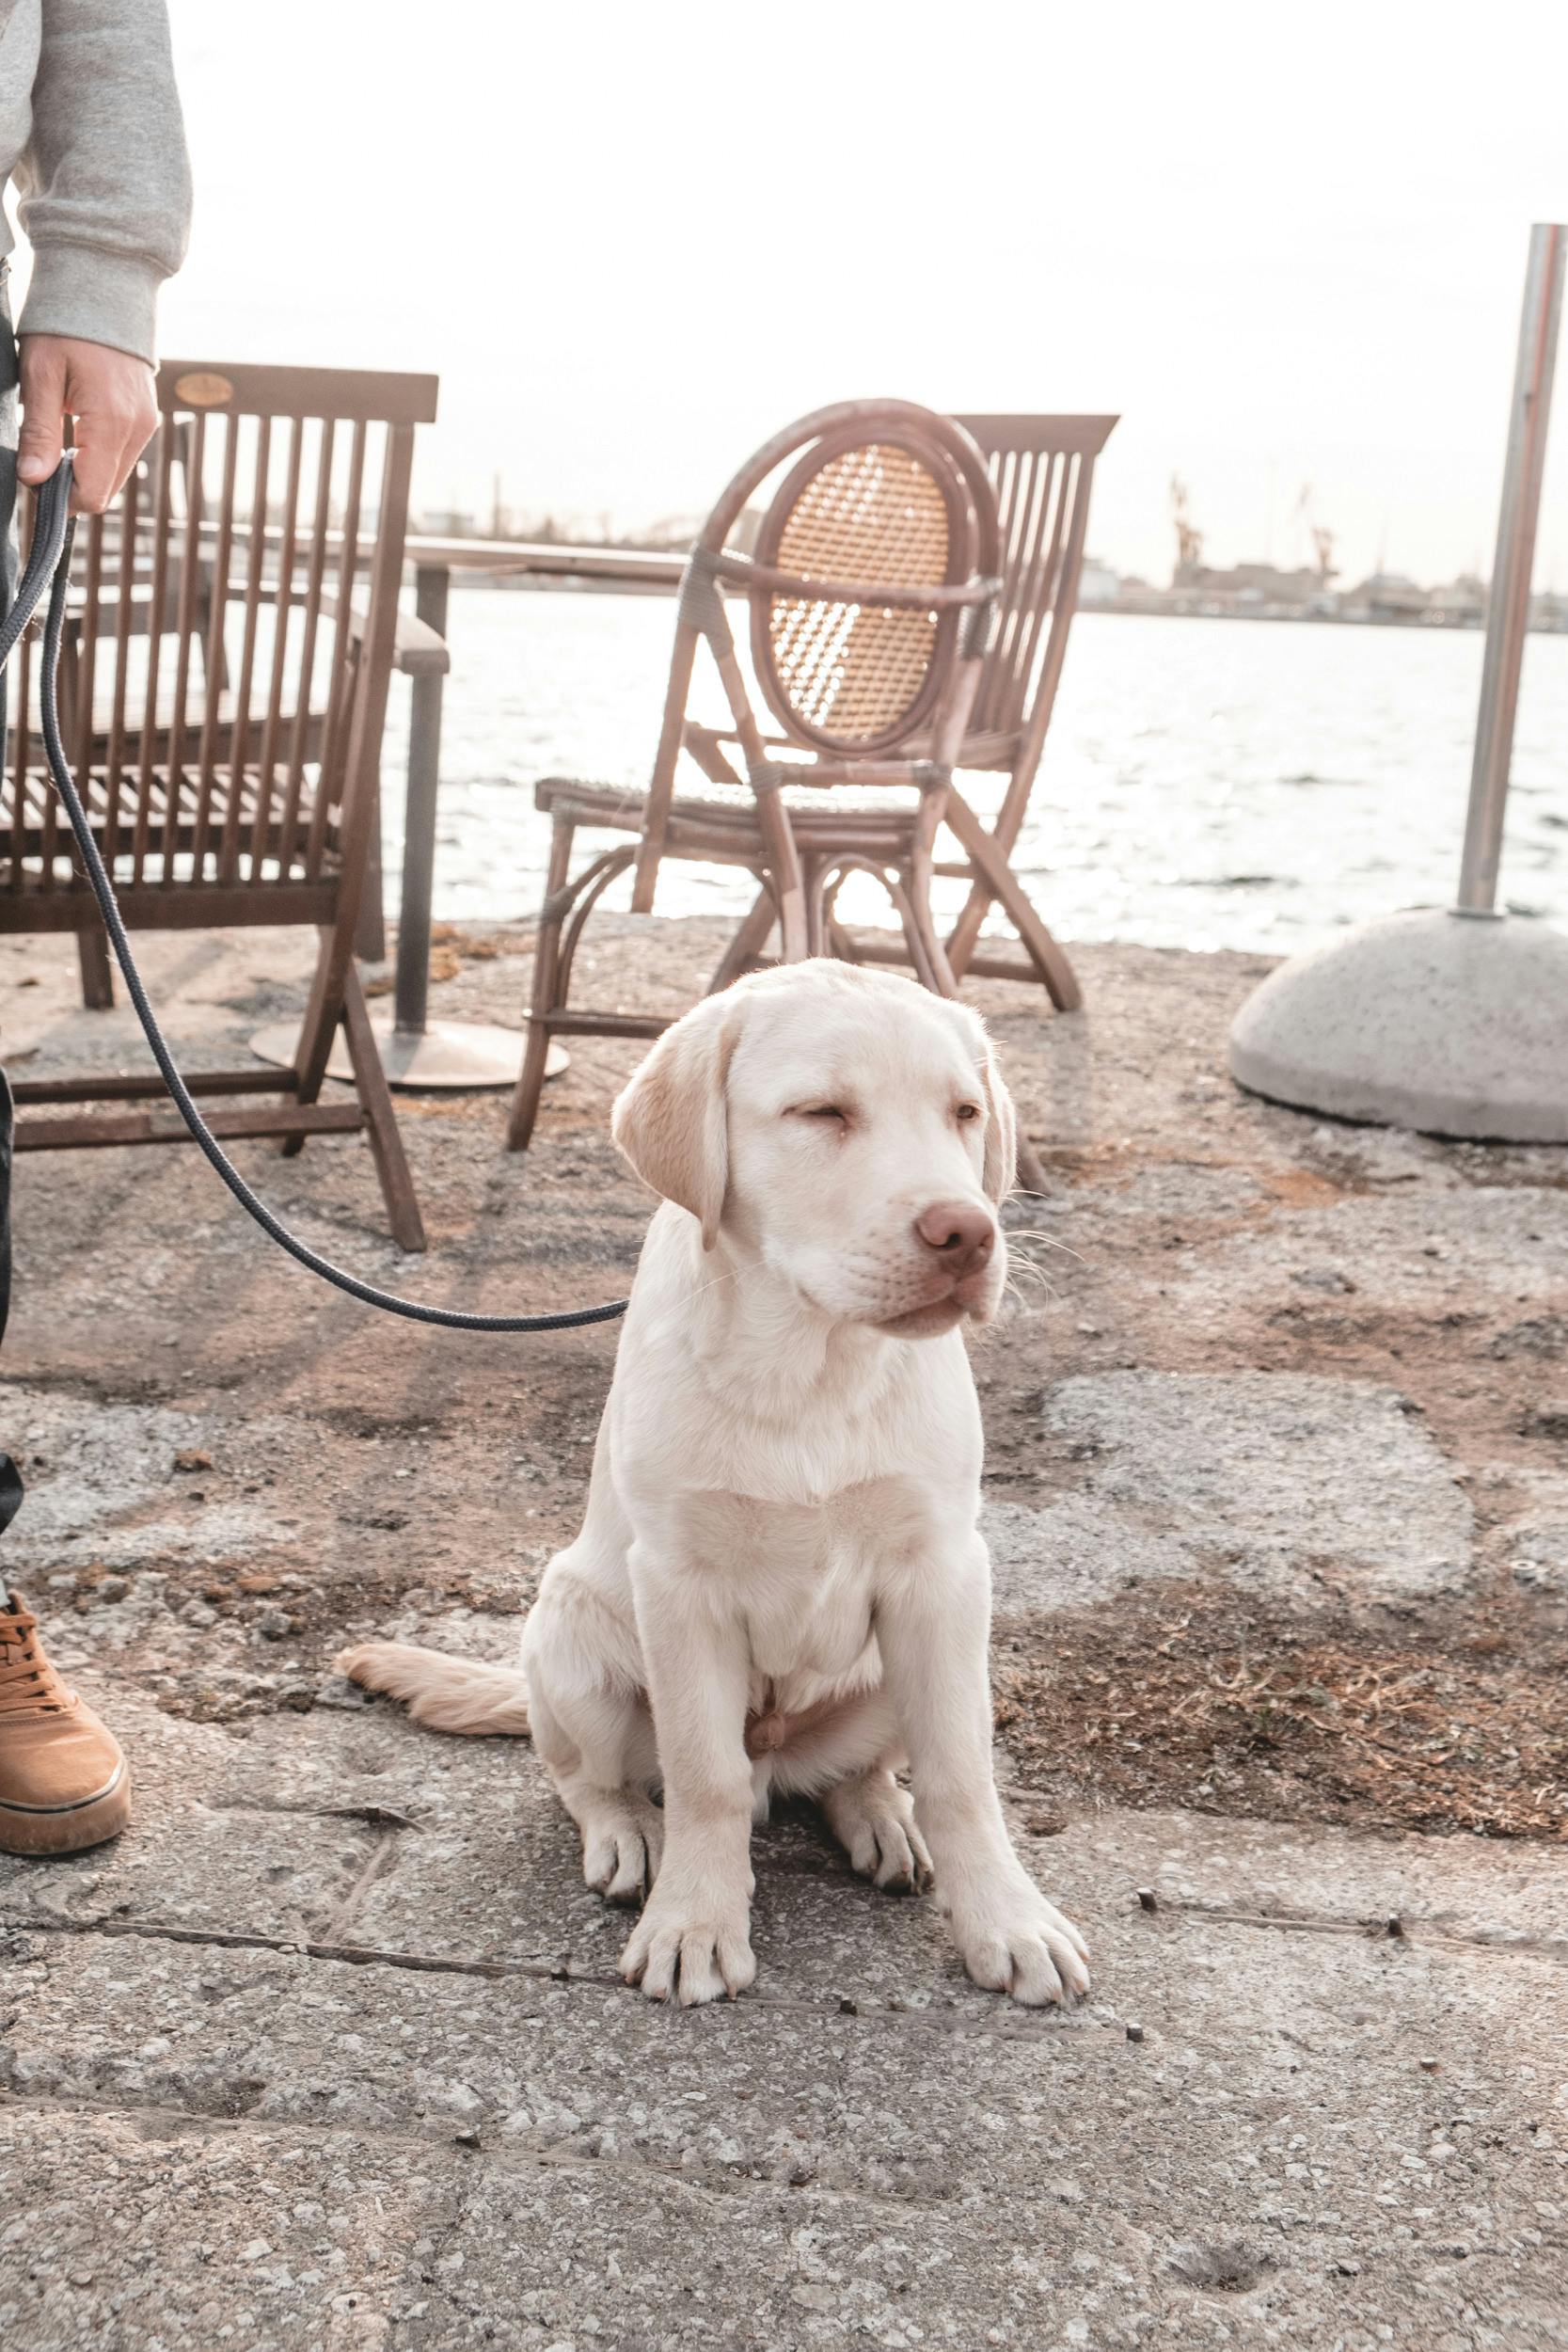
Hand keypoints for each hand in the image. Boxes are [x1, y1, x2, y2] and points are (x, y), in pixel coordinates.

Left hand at [16, 335, 159, 513]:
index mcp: (110, 421)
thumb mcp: (40, 375)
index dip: (61, 498)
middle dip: (72, 486)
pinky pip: (123, 455)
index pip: (92, 493)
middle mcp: (137, 429)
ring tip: (59, 442)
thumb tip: (33, 479)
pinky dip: (99, 456)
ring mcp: (146, 425)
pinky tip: (78, 431)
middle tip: (42, 459)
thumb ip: (39, 432)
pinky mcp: (147, 419)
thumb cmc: (66, 326)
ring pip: (114, 476)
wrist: (104, 289)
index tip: (36, 478)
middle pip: (105, 491)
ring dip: (86, 471)